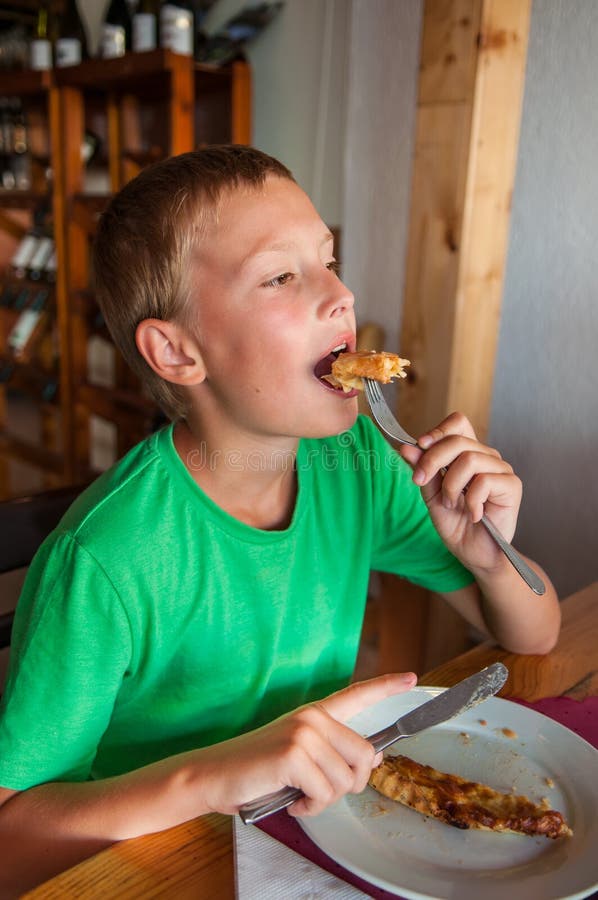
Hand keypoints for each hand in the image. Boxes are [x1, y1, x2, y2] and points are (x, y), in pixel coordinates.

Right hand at [199, 672, 416, 817]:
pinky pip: (324, 794)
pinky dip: (309, 808)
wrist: (214, 775)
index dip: (387, 686)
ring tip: (298, 794)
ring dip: (324, 801)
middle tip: (322, 792)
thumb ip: (334, 754)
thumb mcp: (300, 758)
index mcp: (314, 714)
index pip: (356, 695)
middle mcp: (312, 717)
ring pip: (345, 781)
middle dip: (351, 784)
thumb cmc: (256, 770)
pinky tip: (290, 799)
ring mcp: (304, 733)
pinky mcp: (294, 754)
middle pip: (365, 755)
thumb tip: (374, 760)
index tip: (412, 678)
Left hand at [399, 412, 522, 571]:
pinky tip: (473, 514)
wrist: (475, 555)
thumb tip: (407, 447)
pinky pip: (484, 481)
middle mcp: (486, 457)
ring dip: (451, 487)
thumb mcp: (431, 496)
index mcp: (467, 454)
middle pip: (457, 441)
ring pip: (469, 460)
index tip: (420, 446)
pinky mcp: (512, 485)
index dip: (438, 430)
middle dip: (432, 461)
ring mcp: (501, 470)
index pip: (458, 423)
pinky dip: (471, 501)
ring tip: (452, 505)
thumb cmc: (457, 525)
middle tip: (421, 482)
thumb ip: (423, 470)